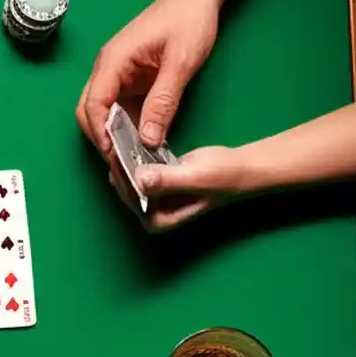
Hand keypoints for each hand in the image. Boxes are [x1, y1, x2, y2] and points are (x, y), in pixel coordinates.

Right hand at [76, 0, 219, 154]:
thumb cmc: (188, 20)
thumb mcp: (180, 63)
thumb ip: (163, 101)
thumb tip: (148, 139)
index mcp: (113, 61)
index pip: (93, 103)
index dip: (99, 132)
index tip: (114, 156)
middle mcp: (109, 69)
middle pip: (90, 111)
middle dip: (102, 139)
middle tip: (124, 164)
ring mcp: (118, 76)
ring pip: (105, 113)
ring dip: (116, 136)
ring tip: (134, 159)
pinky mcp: (131, 81)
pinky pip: (122, 109)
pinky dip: (129, 128)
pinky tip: (143, 144)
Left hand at [125, 145, 251, 230]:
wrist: (239, 168)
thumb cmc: (222, 176)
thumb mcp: (194, 177)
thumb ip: (167, 181)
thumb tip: (141, 180)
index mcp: (158, 220)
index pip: (130, 197)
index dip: (122, 175)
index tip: (116, 152)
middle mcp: (152, 213)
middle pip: (126, 188)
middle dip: (121, 166)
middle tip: (116, 138)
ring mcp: (154, 198)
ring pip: (130, 177)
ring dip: (126, 158)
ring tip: (122, 136)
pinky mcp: (157, 183)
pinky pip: (139, 169)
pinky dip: (136, 156)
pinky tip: (133, 140)